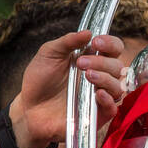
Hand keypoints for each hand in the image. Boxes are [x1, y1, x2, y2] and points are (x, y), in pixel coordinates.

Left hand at [12, 31, 127, 147]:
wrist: (29, 107)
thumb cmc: (39, 79)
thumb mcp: (49, 53)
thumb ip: (68, 41)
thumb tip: (88, 31)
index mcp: (93, 59)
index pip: (114, 49)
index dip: (110, 44)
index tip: (96, 42)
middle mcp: (100, 77)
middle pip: (118, 67)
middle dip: (102, 62)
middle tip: (80, 63)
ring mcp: (99, 97)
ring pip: (118, 86)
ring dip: (105, 78)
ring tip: (87, 76)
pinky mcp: (96, 116)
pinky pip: (113, 108)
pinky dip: (108, 100)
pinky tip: (98, 93)